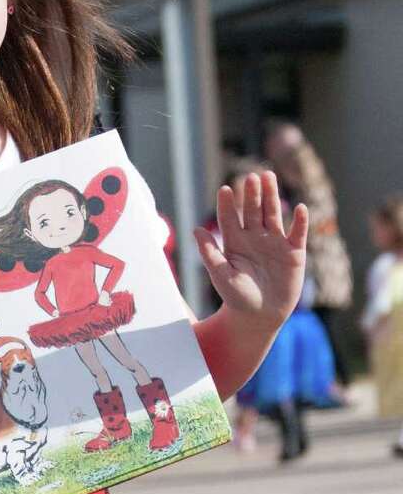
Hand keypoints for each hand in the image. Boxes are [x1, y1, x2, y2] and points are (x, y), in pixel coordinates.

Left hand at [193, 171, 307, 332]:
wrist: (259, 316)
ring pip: (273, 214)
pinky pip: (297, 233)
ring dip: (271, 196)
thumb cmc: (236, 297)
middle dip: (251, 194)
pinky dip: (300, 221)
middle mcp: (255, 237)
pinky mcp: (294, 252)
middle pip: (253, 210)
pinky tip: (300, 208)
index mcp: (234, 242)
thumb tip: (195, 230)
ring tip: (268, 177)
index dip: (228, 204)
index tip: (225, 190)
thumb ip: (209, 252)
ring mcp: (275, 242)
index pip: (230, 218)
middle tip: (250, 177)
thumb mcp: (220, 274)